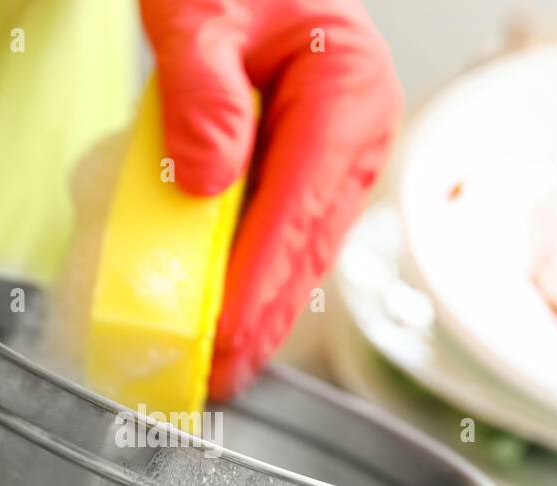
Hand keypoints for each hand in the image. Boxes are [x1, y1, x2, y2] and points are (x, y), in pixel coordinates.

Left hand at [141, 0, 403, 398]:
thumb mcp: (201, 9)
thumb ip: (201, 89)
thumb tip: (207, 180)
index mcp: (348, 92)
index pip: (299, 211)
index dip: (258, 285)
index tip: (222, 340)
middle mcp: (355, 133)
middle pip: (307, 249)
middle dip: (260, 321)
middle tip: (211, 377)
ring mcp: (338, 155)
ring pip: (299, 253)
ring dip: (258, 312)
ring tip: (216, 365)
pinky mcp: (308, 167)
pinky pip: (282, 234)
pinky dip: (251, 276)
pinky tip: (224, 313)